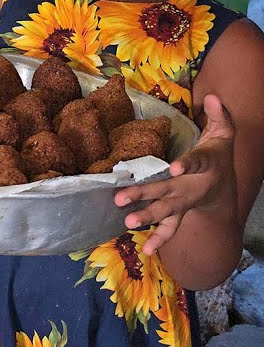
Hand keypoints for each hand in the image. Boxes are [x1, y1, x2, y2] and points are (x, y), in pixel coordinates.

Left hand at [113, 94, 236, 253]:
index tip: (174, 168)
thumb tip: (211, 95)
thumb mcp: (224, 132)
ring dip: (146, 216)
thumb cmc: (218, 154)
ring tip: (127, 222)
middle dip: (146, 195)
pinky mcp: (178, 211)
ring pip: (165, 211)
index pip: (195, 162)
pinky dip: (159, 238)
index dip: (186, 164)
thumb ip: (219, 114)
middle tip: (122, 200)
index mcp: (206, 164)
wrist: (224, 186)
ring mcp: (183, 201)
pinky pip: (170, 227)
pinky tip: (146, 250)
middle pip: (168, 190)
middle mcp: (191, 185)